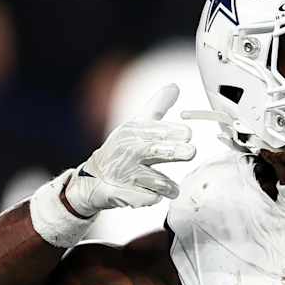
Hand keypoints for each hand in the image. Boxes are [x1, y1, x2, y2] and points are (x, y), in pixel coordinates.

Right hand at [62, 84, 196, 215]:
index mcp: (134, 132)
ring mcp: (126, 174)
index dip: (173, 132)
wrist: (94, 178)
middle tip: (190, 152)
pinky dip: (153, 198)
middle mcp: (129, 151)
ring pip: (157, 181)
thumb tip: (174, 87)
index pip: (155, 129)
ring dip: (169, 186)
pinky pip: (147, 198)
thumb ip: (157, 107)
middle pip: (155, 150)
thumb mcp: (136, 125)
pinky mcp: (123, 194)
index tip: (187, 134)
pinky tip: (152, 195)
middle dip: (174, 151)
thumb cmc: (121, 149)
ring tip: (173, 189)